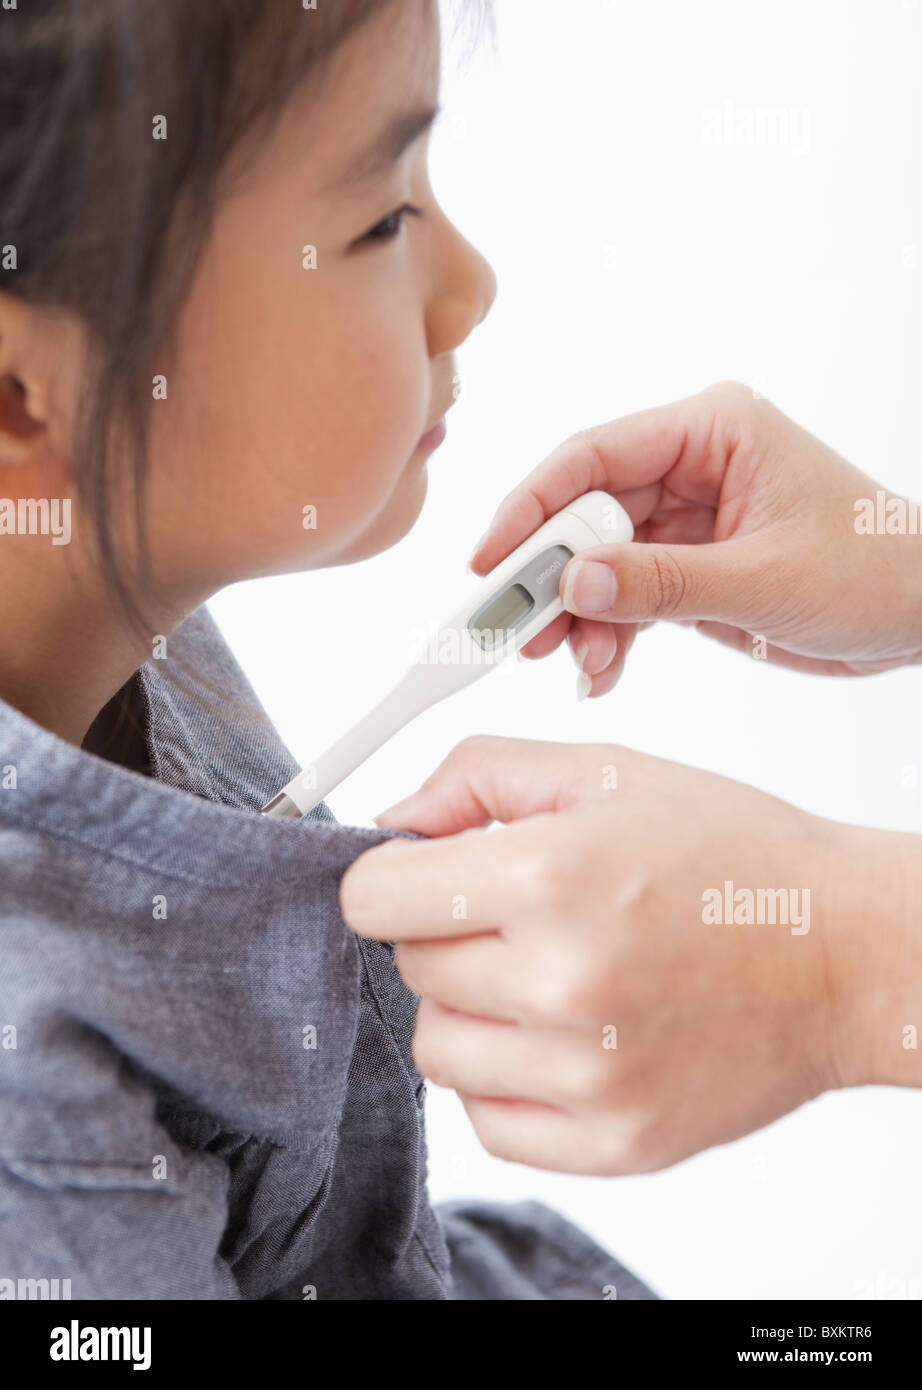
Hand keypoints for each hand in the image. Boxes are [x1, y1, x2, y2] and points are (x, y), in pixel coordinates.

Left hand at [339, 736, 920, 1175]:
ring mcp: (590, 1075)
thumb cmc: (728, 852)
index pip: (371, 899)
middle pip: (409, 968)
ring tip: (546, 977)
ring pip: (440, 1049)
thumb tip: (390, 824)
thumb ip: (477, 775)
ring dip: (472, 1010)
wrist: (844, 950)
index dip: (396, 876)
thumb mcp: (605, 771)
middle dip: (447, 933)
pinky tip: (564, 1036)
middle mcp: (562, 983)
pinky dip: (507, 1081)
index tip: (431, 875)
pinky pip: (489, 1122)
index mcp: (549, 877)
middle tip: (522, 918)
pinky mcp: (616, 1142)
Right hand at [468, 382, 921, 695]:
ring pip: (598, 561)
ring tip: (573, 662)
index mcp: (713, 431)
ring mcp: (687, 518)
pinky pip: (626, 594)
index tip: (489, 562)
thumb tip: (574, 582)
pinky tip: (601, 670)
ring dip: (578, 615)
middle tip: (515, 630)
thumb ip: (663, 583)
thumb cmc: (874, 572)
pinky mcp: (689, 564)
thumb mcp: (763, 579)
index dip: (531, 508)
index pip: (594, 456)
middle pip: (584, 513)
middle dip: (550, 576)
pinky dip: (609, 634)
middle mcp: (691, 465)